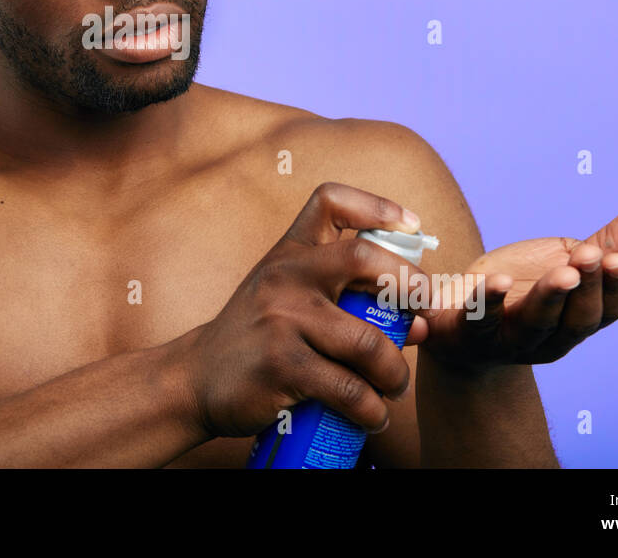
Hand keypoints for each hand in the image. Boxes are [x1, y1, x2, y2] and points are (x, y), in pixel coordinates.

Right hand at [179, 182, 432, 438]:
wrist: (194, 377)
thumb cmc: (255, 338)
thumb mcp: (286, 299)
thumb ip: (345, 301)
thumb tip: (419, 324)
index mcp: (289, 252)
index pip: (331, 202)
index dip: (379, 206)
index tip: (412, 227)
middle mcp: (285, 275)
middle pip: (364, 259)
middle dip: (411, 287)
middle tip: (423, 318)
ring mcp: (282, 319)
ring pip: (367, 342)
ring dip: (394, 372)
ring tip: (394, 387)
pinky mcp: (281, 365)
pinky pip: (348, 388)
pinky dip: (371, 409)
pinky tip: (372, 416)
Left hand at [416, 204, 617, 370]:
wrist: (460, 325)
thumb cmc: (521, 289)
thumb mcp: (563, 261)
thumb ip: (607, 242)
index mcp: (578, 320)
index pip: (609, 310)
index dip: (616, 286)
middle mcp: (551, 338)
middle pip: (577, 319)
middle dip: (587, 287)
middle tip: (591, 256)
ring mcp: (511, 341)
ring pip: (535, 324)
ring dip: (549, 297)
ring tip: (562, 273)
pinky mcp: (470, 334)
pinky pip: (480, 321)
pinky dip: (488, 302)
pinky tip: (493, 280)